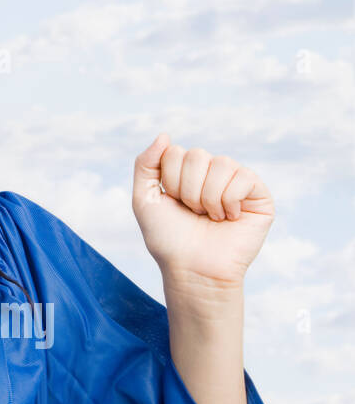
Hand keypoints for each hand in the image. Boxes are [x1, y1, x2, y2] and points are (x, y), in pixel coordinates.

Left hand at [131, 133, 273, 294]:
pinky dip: (230, 201)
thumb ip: (146, 164)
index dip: (170, 180)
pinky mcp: (258, 194)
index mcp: (186, 171)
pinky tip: (230, 217)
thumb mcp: (144, 198)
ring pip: (221, 163)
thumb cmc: (168, 238)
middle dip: (188, 190)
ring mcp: (236, 181)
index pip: (174, 152)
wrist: (193, 268)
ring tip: (211, 217)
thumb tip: (165, 135)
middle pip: (197, 155)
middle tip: (194, 212)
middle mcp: (211, 172)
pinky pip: (244, 177)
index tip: (174, 203)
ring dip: (209, 197)